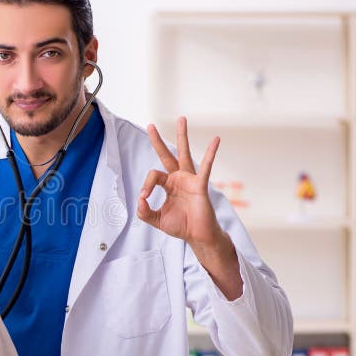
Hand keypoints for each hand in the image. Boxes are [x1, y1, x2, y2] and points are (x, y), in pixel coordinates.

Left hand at [138, 117, 242, 298]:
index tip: (144, 199)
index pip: (153, 176)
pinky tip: (216, 140)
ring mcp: (190, 179)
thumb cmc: (180, 226)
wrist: (197, 236)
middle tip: (150, 125)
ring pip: (184, 154)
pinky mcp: (200, 185)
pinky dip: (210, 153)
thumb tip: (139, 200)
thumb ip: (144, 212)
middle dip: (157, 140)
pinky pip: (205, 167)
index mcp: (168, 184)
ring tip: (181, 119)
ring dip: (182, 136)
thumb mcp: (156, 220)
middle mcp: (178, 178)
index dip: (146, 186)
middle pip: (166, 155)